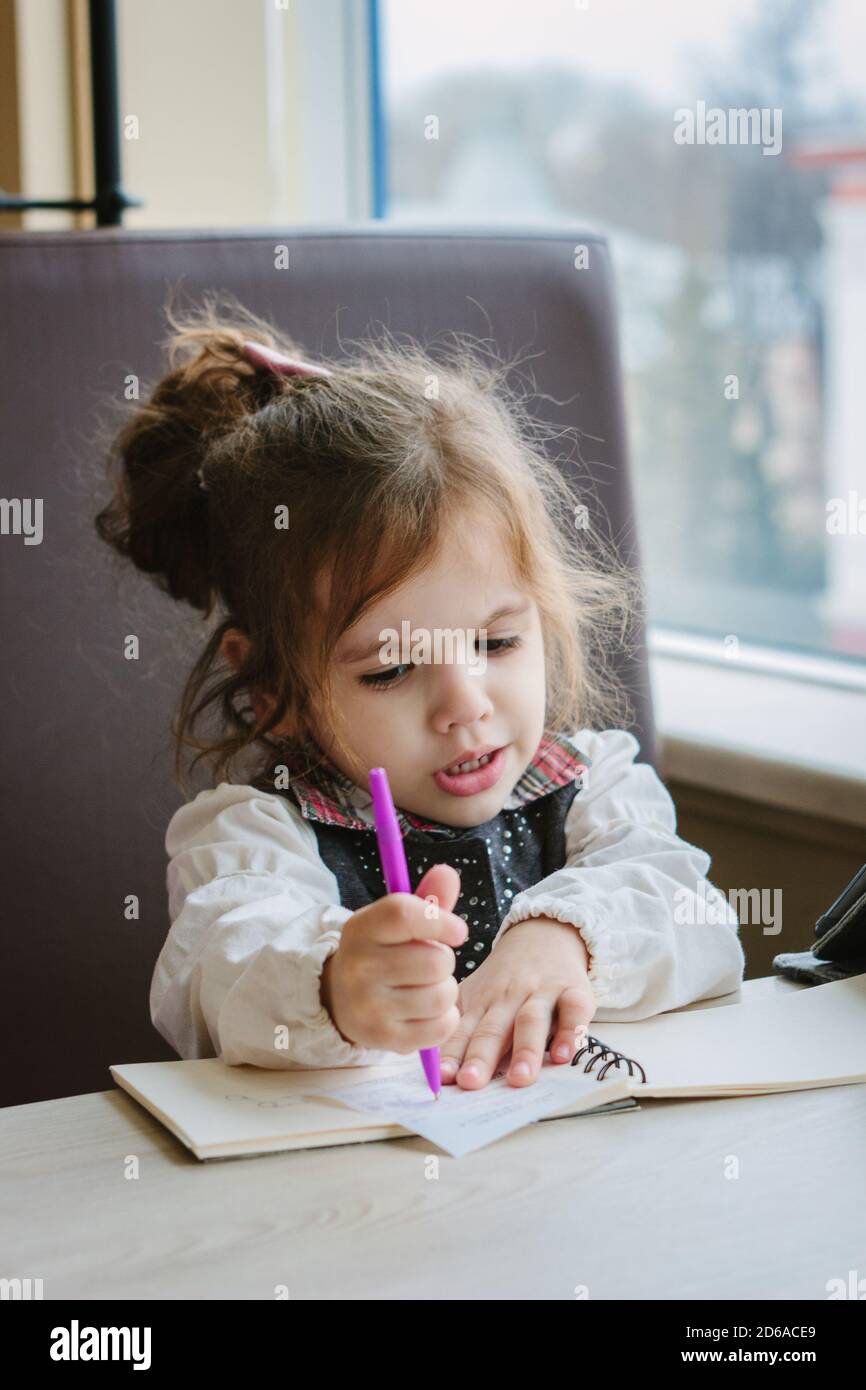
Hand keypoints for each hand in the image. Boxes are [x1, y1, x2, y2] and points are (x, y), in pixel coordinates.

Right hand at [321, 865, 466, 1052]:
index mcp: (361, 928)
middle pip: (436, 960)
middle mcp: (359, 967)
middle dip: (444, 960)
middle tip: (429, 963)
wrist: (340, 998)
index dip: (441, 920)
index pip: (406, 914)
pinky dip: (445, 1018)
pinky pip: (442, 1027)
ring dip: (446, 989)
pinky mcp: (384, 1038)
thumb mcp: (394, 921)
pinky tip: (426, 1010)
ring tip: (427, 986)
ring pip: (443, 995)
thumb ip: (426, 899)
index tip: (457, 931)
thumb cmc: (381, 951)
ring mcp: (369, 1006)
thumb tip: (447, 874)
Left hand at [440, 917, 595, 1089]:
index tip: (445, 1077)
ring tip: (520, 1078)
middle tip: (472, 1082)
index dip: (453, 1054)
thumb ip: (460, 1027)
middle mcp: (508, 998)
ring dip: (525, 1050)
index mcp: (481, 1002)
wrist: (544, 934)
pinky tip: (564, 1055)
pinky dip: (570, 1032)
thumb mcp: (476, 994)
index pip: (463, 1030)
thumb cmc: (504, 979)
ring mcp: (542, 993)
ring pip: (531, 1021)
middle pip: (493, 1029)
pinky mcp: (574, 991)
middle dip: (481, 1057)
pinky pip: (573, 1010)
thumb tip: (439, 1069)